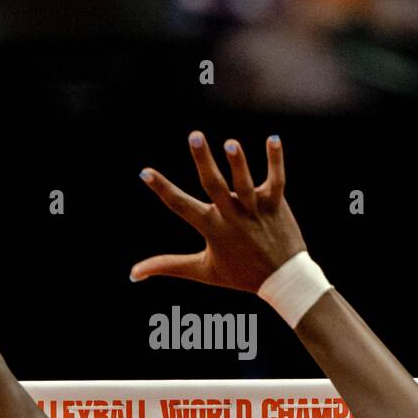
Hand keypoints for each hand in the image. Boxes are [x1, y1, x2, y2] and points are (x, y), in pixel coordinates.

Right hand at [131, 133, 305, 293]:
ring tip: (230, 143)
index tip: (144, 172)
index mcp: (212, 229)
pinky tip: (272, 138)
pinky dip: (275, 160)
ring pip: (245, 184)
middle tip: (194, 136)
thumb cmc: (240, 274)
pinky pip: (277, 180)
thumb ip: (167, 266)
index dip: (162, 189)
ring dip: (238, 163)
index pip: (180, 206)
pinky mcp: (276, 204)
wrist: (285, 281)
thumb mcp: (202, 271)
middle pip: (214, 186)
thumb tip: (133, 274)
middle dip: (204, 161)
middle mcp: (233, 218)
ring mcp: (256, 210)